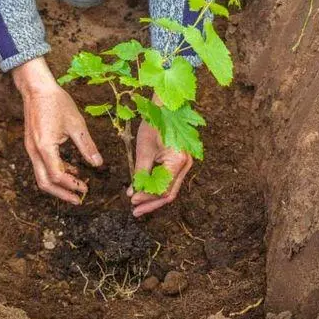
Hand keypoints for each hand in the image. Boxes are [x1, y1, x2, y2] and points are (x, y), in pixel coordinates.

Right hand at [12, 57, 102, 204]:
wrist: (36, 88)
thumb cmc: (56, 102)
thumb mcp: (76, 124)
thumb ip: (87, 146)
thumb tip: (98, 164)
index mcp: (45, 147)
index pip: (57, 176)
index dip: (72, 185)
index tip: (86, 189)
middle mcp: (34, 151)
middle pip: (44, 183)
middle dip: (61, 194)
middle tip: (78, 200)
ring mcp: (31, 149)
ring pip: (41, 176)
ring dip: (58, 185)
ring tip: (77, 187)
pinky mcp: (32, 145)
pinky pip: (42, 165)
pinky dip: (55, 171)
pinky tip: (71, 170)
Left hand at [127, 95, 192, 216]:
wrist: (166, 106)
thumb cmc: (155, 124)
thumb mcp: (144, 150)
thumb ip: (140, 173)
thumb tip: (133, 193)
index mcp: (178, 162)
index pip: (163, 190)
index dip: (147, 199)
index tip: (132, 202)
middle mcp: (186, 165)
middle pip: (170, 193)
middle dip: (151, 203)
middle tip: (135, 211)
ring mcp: (185, 163)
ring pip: (170, 188)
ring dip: (154, 197)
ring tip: (138, 203)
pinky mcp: (180, 160)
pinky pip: (170, 179)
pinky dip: (157, 186)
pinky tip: (145, 190)